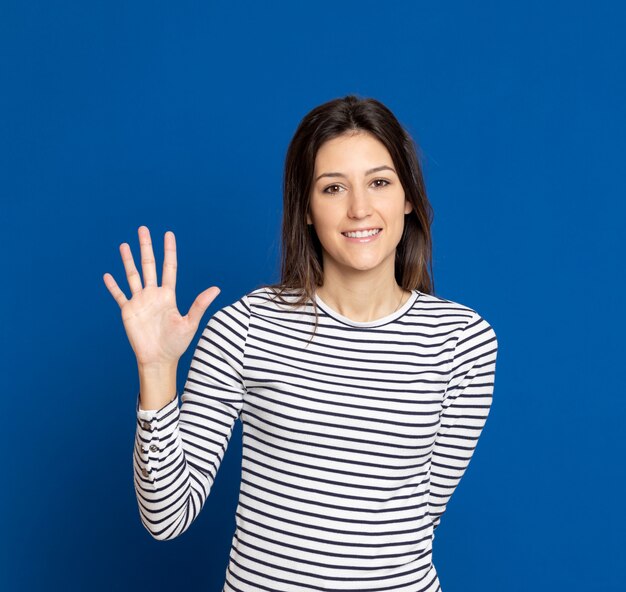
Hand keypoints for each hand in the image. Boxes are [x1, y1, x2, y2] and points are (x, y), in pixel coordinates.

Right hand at [103, 226, 220, 366]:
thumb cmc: (176, 344)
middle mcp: (153, 294)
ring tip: (124, 244)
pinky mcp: (128, 311)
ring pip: (132, 275)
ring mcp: (140, 301)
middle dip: (146, 247)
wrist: (159, 359)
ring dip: (128, 260)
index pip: (169, 267)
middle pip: (149, 265)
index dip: (168, 251)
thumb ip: (200, 304)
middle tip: (143, 229)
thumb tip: (216, 289)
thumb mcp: (190, 322)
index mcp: (168, 295)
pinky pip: (119, 295)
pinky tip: (108, 275)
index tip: (168, 234)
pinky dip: (113, 286)